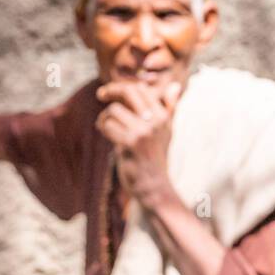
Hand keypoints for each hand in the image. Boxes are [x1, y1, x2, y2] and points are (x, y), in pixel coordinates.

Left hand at [95, 80, 182, 209]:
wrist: (154, 187)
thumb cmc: (156, 159)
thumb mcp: (166, 132)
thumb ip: (169, 109)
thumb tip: (174, 86)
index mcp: (163, 117)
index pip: (141, 89)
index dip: (123, 88)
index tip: (110, 93)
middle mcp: (155, 122)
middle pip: (128, 92)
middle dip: (111, 91)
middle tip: (100, 94)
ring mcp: (143, 132)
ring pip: (114, 110)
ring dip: (104, 117)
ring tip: (104, 126)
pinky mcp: (129, 144)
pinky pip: (108, 125)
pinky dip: (103, 128)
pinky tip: (105, 133)